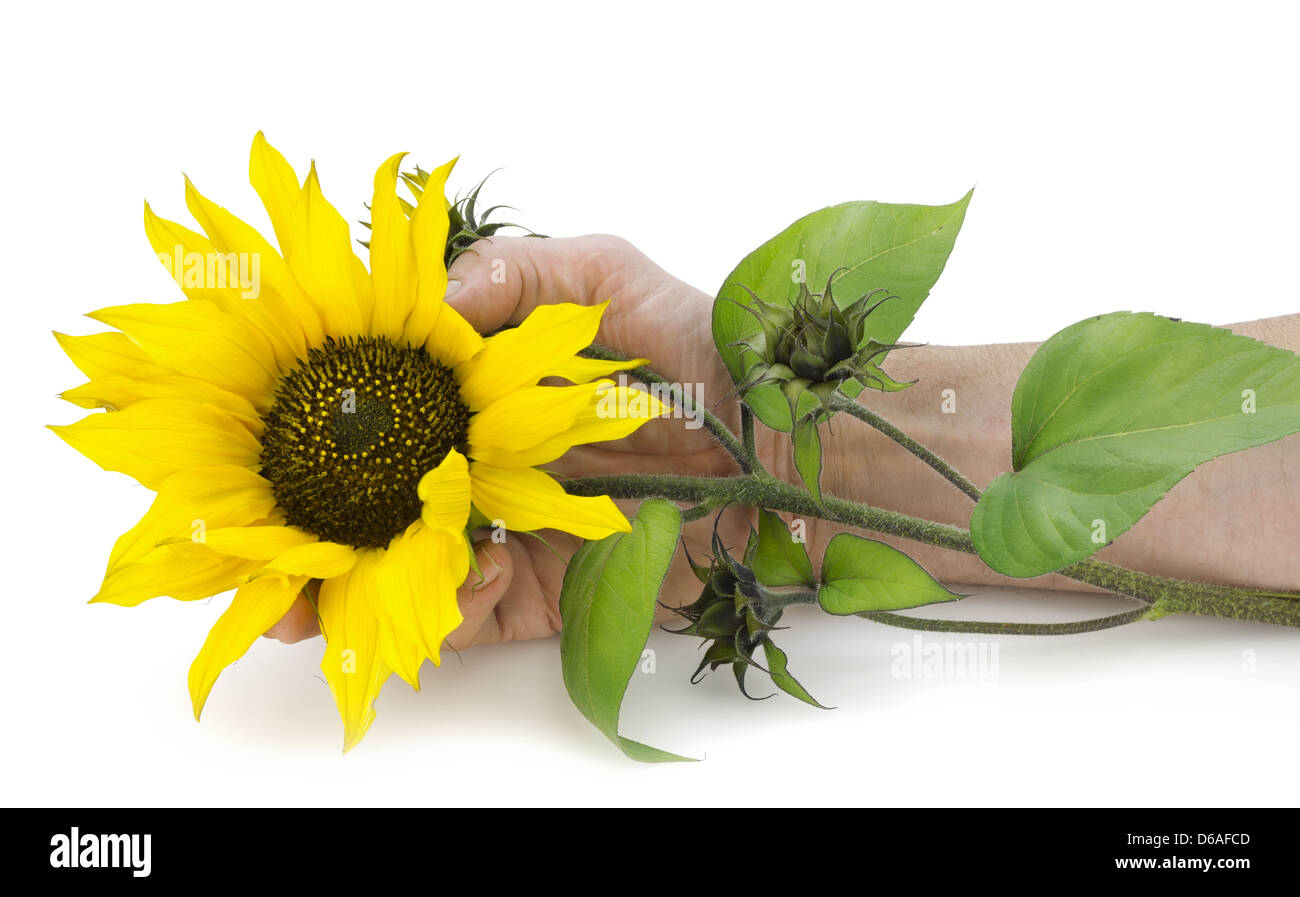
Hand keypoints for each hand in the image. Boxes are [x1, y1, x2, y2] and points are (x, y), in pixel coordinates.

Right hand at [268, 235, 768, 645]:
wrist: (783, 441)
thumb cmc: (700, 347)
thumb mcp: (607, 280)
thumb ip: (523, 274)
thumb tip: (436, 294)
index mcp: (478, 401)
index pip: (378, 416)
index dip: (317, 430)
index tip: (261, 438)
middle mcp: (479, 473)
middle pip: (373, 508)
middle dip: (308, 535)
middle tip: (256, 552)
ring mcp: (509, 537)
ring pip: (407, 575)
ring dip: (353, 593)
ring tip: (308, 603)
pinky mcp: (549, 593)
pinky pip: (476, 617)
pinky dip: (451, 609)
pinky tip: (465, 580)